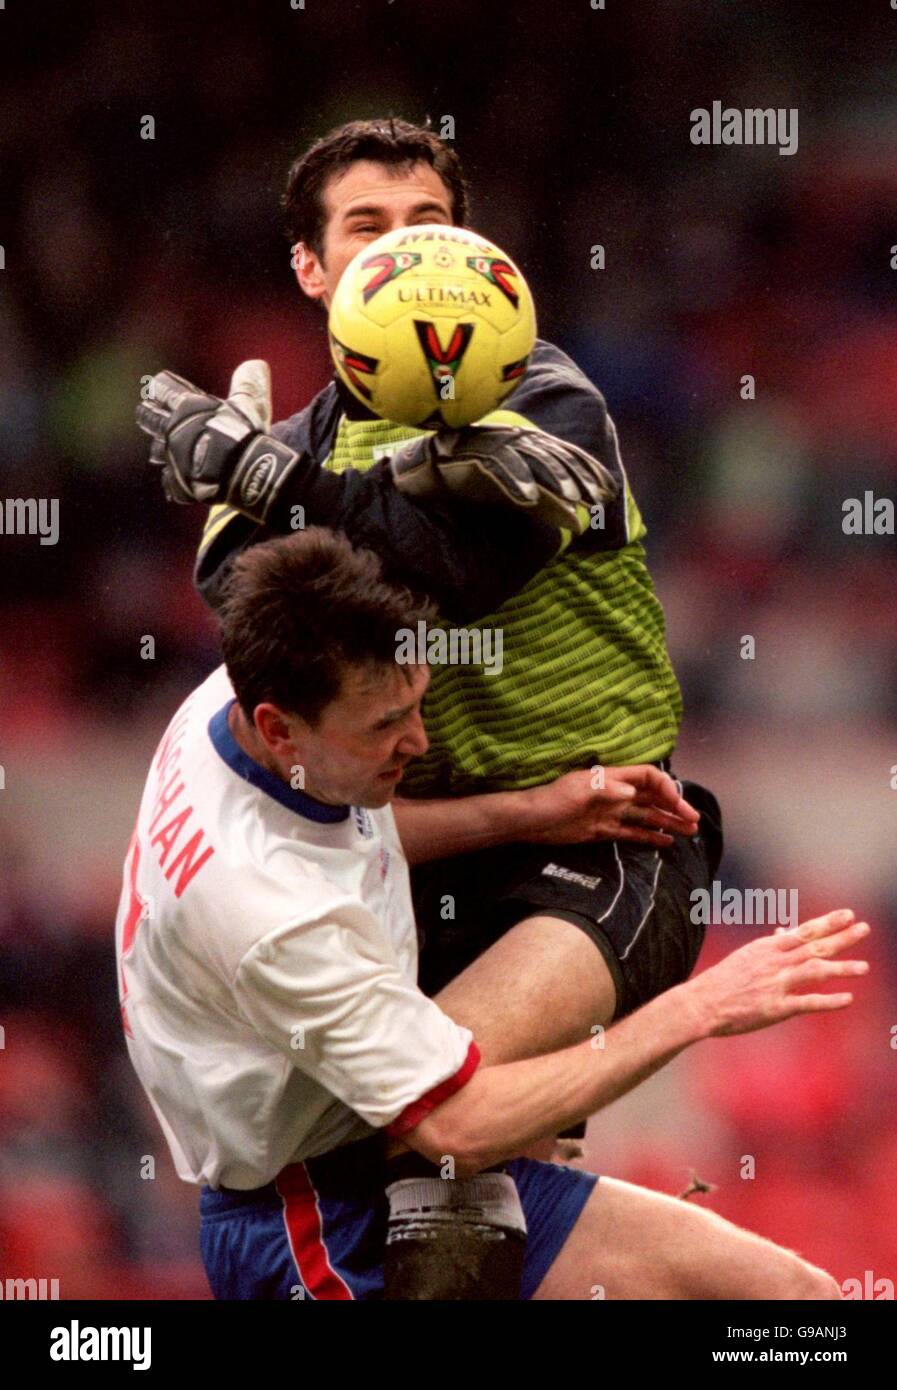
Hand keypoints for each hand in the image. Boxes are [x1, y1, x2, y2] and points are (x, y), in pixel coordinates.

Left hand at [136, 360, 300, 522]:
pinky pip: (170, 482)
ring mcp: (173, 458)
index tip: (156, 387)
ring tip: (160, 450)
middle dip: (148, 414)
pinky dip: (174, 481)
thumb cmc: (245, 434)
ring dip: (160, 449)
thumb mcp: (248, 405)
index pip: (164, 390)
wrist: (244, 471)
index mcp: (186, 407)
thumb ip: (247, 386)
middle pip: (150, 418)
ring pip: (157, 450)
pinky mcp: (179, 482)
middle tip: (144, 410)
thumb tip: (256, 364)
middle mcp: (173, 431)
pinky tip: (177, 481)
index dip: (160, 388)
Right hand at [387, 423, 618, 534]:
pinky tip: (528, 498)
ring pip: (532, 461)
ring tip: (572, 498)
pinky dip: (515, 481)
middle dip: (578, 477)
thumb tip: (580, 525)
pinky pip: (500, 467)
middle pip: (554, 458)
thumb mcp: (518, 496)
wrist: (429, 469)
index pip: (566, 456)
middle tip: (597, 498)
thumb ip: (547, 506)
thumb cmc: (476, 481)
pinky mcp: (475, 454)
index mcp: (529, 447)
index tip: (609, 491)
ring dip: (553, 479)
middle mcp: (517, 442)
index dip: (589, 471)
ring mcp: (497, 445)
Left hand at [521, 765, 699, 846]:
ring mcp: (609, 813)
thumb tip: (632, 792)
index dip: (665, 787)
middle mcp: (614, 794)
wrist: (528, 822)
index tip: (678, 804)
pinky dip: (649, 837)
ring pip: (645, 816)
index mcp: (611, 779)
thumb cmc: (550, 800)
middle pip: (651, 798)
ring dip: (667, 822)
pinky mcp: (602, 831)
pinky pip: (631, 832)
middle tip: (694, 821)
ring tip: (689, 832)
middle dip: (673, 807)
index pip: (647, 778)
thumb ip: (604, 791)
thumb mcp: (576, 792)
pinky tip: (665, 842)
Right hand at [683, 909, 870, 1037]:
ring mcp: (776, 984)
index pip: (805, 931)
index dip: (828, 922)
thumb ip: (770, 945)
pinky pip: (808, 1003)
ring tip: (864, 967)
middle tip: (865, 928)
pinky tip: (848, 999)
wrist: (702, 1003)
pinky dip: (829, 1001)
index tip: (849, 914)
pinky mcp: (776, 1008)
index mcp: (768, 948)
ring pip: (815, 971)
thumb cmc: (724, 980)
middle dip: (842, 938)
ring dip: (842, 968)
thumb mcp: (746, 955)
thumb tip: (784, 931)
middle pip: (815, 947)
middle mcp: (775, 962)